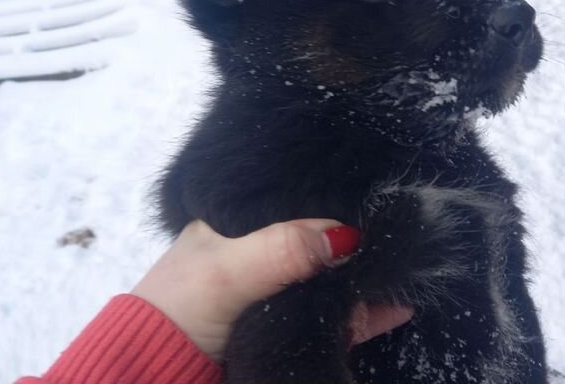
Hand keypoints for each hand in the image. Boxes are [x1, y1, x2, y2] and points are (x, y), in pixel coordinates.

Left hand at [132, 219, 413, 360]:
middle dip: (357, 242)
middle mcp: (263, 252)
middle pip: (321, 242)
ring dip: (365, 278)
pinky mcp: (292, 328)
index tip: (373, 199)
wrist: (159, 374)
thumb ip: (283, 248)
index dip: (332, 201)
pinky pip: (336, 316)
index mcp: (238, 222)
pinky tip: (396, 307)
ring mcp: (280, 291)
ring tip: (405, 268)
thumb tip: (347, 238)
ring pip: (332, 279)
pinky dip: (365, 313)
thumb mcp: (228, 269)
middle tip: (400, 233)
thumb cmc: (182, 307)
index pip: (296, 202)